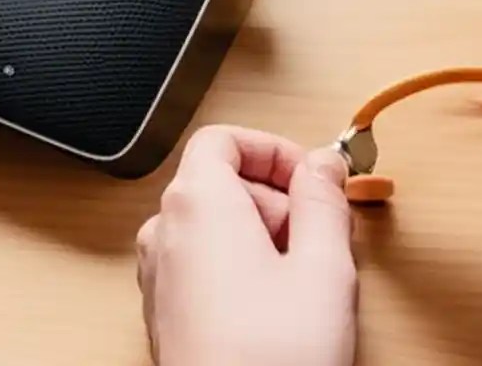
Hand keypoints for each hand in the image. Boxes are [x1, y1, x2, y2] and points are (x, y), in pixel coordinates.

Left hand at [136, 125, 356, 365]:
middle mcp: (165, 230)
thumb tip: (322, 163)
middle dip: (277, 200)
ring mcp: (158, 271)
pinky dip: (239, 267)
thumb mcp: (324, 267)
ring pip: (213, 225)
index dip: (274, 150)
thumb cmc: (270, 357)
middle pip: (220, 182)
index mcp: (197, 202)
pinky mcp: (164, 307)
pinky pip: (201, 262)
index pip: (224, 138)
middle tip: (322, 239)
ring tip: (303, 282)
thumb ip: (323, 200)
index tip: (314, 176)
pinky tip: (275, 309)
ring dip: (261, 237)